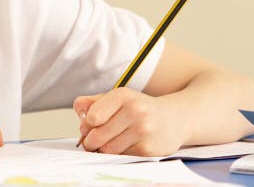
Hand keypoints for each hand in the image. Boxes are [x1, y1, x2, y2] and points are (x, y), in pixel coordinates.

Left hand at [73, 87, 187, 155]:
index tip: (91, 126)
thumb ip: (93, 102)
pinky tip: (125, 146)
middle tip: (93, 141)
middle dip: (90, 142)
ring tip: (109, 143)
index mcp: (123, 95)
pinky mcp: (148, 149)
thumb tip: (78, 111)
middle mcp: (134, 111)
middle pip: (97, 136)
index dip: (87, 125)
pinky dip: (118, 155)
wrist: (175, 119)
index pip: (92, 117)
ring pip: (108, 150)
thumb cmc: (139, 109)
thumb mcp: (118, 98)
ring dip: (103, 150)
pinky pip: (121, 157)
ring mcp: (143, 131)